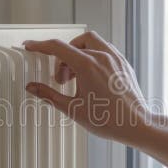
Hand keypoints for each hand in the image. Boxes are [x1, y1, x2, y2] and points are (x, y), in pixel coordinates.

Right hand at [23, 31, 167, 167]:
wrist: (137, 125)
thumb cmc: (109, 120)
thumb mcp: (72, 109)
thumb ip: (49, 95)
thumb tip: (32, 87)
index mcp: (87, 65)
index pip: (57, 47)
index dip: (40, 46)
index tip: (30, 46)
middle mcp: (102, 56)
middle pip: (73, 44)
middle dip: (62, 58)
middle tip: (60, 79)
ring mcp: (115, 58)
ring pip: (90, 42)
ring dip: (77, 54)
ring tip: (75, 77)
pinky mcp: (123, 64)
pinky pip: (104, 49)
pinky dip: (92, 56)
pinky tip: (90, 76)